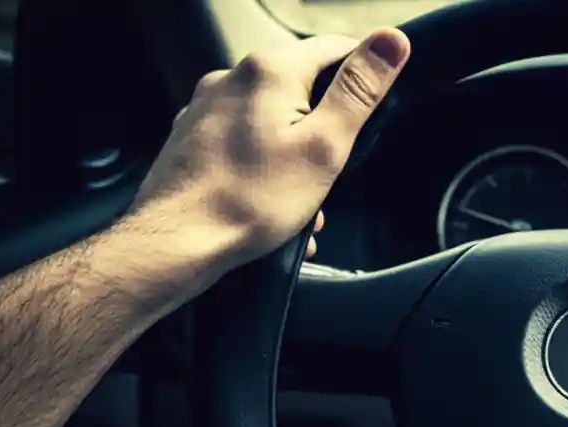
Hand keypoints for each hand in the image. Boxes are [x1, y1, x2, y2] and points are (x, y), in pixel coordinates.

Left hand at [129, 28, 410, 280]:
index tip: (377, 106)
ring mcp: (208, 108)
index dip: (366, 73)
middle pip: (303, 89)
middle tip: (332, 174)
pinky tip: (272, 210)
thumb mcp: (325, 146)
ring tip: (301, 206)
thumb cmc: (247, 201)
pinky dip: (266, 172)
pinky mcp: (194, 138)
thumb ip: (359, 90)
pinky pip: (246, 146)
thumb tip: (390, 42)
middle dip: (326, 132)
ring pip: (274, 123)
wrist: (176, 243)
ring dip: (297, 160)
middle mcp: (232, 79)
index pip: (336, 47)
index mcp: (270, 71)